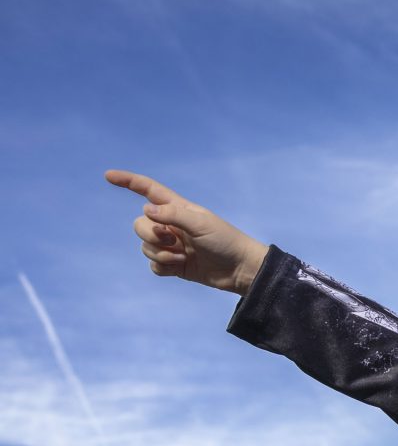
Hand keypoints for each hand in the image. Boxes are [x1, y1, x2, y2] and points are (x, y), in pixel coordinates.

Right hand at [105, 170, 268, 293]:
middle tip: (172, 240)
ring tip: (182, 256)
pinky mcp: (174, 264)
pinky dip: (162, 267)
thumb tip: (146, 209)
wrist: (240, 269)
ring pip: (145, 246)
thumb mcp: (201, 223)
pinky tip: (180, 266)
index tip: (108, 176)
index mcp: (178, 209)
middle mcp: (171, 225)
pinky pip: (153, 265)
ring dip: (160, 253)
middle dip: (150, 234)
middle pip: (140, 225)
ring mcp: (172, 245)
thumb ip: (173, 214)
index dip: (128, 182)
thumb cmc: (225, 241)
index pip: (148, 190)